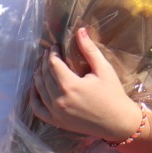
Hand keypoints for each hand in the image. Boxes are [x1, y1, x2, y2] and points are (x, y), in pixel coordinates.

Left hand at [30, 27, 141, 141]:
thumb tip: (80, 30)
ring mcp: (56, 112)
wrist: (118, 122)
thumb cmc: (113, 94)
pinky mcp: (56, 121)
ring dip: (38, 76)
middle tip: (48, 54)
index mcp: (70, 85)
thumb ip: (90, 50)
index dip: (51, 53)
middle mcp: (59, 99)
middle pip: (44, 75)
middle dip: (44, 62)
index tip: (54, 46)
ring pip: (39, 89)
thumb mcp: (104, 70)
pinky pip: (37, 108)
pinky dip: (33, 97)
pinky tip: (35, 88)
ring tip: (42, 67)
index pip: (53, 64)